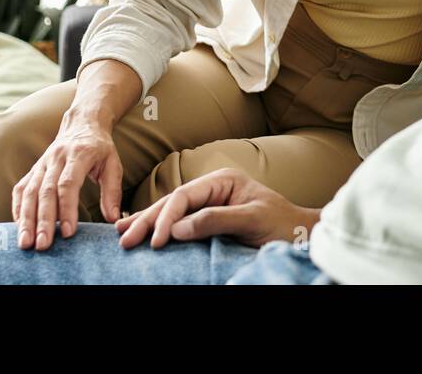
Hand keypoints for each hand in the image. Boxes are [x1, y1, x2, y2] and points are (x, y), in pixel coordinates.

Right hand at [12, 110, 122, 250]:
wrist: (81, 124)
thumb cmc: (100, 148)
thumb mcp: (113, 164)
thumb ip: (113, 190)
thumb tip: (113, 218)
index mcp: (79, 155)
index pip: (68, 184)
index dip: (67, 208)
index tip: (68, 232)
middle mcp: (56, 158)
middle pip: (45, 191)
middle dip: (43, 220)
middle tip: (42, 245)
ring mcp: (41, 164)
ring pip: (29, 192)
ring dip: (26, 219)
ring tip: (25, 243)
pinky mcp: (33, 170)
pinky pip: (20, 189)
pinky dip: (17, 209)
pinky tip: (18, 227)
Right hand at [115, 167, 319, 249]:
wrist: (300, 234)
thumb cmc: (282, 224)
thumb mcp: (252, 220)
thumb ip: (215, 220)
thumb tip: (178, 228)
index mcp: (223, 180)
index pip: (185, 195)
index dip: (167, 217)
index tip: (156, 241)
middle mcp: (213, 187)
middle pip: (173, 202)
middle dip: (148, 220)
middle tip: (125, 240)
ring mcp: (210, 201)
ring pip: (171, 211)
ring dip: (147, 222)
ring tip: (121, 233)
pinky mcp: (208, 217)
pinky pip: (179, 221)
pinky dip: (159, 226)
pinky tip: (142, 230)